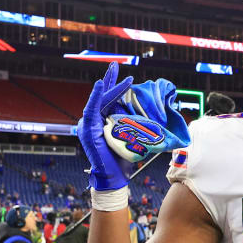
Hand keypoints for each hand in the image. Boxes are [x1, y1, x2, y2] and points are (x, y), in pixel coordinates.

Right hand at [78, 63, 189, 191]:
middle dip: (110, 80)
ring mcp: (87, 126)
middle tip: (115, 64)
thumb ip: (136, 126)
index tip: (125, 75)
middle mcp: (92, 122)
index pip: (108, 100)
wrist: (115, 177)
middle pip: (102, 97)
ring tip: (114, 71)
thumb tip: (156, 118)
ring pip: (99, 101)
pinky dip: (96, 96)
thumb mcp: (132, 137)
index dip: (115, 87)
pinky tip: (101, 85)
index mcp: (101, 122)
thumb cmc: (124, 160)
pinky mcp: (87, 130)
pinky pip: (91, 110)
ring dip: (108, 86)